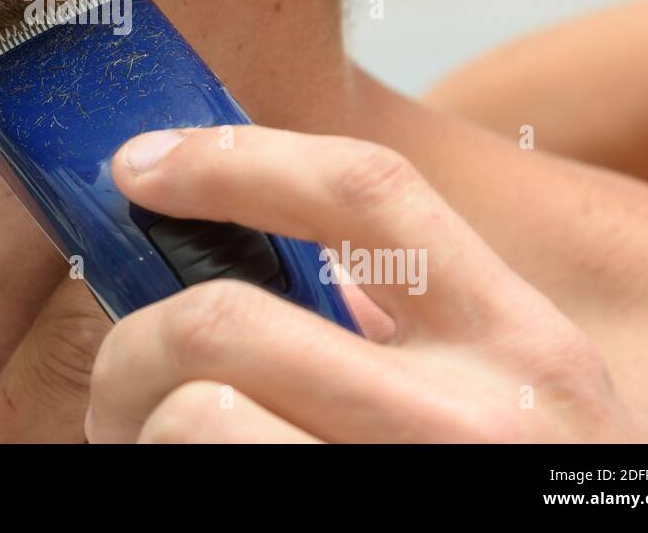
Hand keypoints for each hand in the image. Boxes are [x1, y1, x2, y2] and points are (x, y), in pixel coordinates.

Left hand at [86, 126, 647, 442]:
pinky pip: (199, 486)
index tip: (141, 166)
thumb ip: (419, 316)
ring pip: (196, 419)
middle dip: (137, 342)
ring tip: (156, 442)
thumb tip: (256, 242)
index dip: (232, 159)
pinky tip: (188, 480)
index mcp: (520, 344)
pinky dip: (162, 473)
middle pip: (228, 321)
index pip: (363, 195)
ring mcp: (401, 489)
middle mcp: (473, 421)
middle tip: (124, 375)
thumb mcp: (516, 389)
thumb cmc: (523, 472)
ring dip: (143, 427)